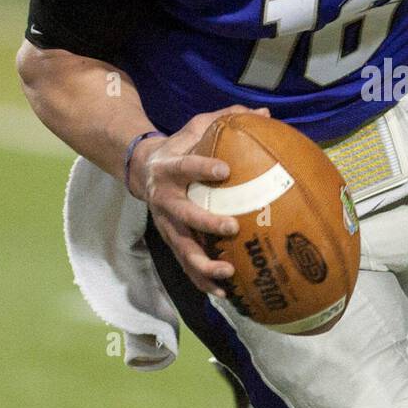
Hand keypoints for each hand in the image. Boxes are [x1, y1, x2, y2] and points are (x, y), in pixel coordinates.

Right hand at [130, 105, 270, 296]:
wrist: (142, 170)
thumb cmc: (179, 148)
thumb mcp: (195, 127)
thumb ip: (225, 119)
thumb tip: (265, 114)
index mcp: (171, 169)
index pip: (186, 167)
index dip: (202, 168)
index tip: (224, 170)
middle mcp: (165, 200)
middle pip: (184, 215)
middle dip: (206, 223)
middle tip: (232, 227)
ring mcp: (167, 225)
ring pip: (183, 249)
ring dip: (203, 264)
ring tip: (227, 273)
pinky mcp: (172, 242)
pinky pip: (187, 266)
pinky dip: (203, 281)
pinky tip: (225, 293)